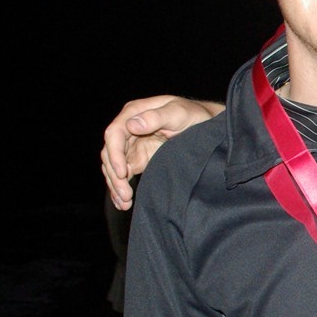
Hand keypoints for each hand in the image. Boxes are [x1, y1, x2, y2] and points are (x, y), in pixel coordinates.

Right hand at [100, 95, 223, 208]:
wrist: (206, 125)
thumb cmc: (192, 114)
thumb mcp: (178, 113)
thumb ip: (156, 117)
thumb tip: (132, 125)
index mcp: (134, 113)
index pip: (114, 134)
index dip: (115, 155)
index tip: (122, 173)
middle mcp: (128, 128)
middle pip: (110, 153)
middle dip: (114, 176)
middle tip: (125, 196)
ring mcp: (132, 145)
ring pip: (114, 166)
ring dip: (116, 185)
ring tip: (124, 204)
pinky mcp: (139, 158)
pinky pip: (123, 173)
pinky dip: (121, 187)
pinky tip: (122, 202)